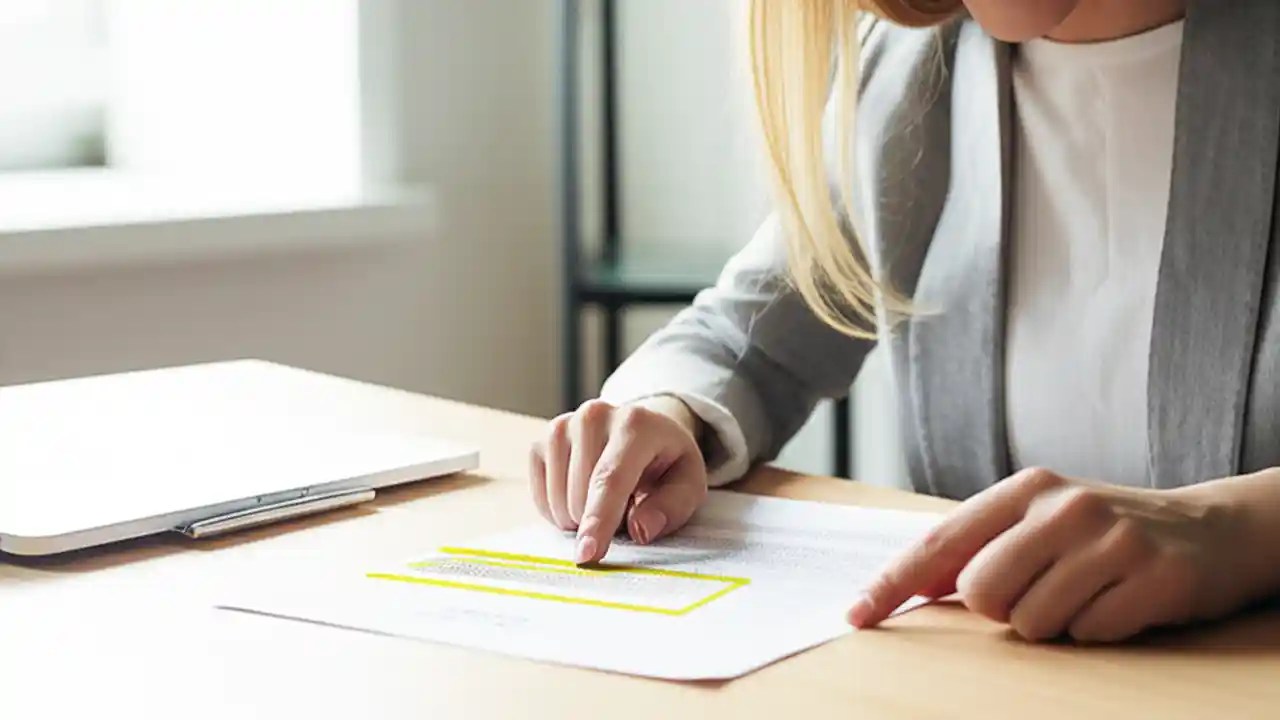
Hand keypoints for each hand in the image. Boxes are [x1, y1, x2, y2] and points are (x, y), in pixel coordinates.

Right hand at [529, 397, 707, 564]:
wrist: (640, 432)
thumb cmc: (665, 463)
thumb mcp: (688, 484)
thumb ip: (672, 508)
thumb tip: (640, 529)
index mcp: (635, 424)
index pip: (610, 479)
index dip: (599, 520)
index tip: (588, 554)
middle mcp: (593, 417)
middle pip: (579, 496)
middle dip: (600, 522)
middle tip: (626, 508)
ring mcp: (562, 427)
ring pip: (557, 500)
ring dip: (579, 519)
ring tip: (605, 501)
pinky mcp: (540, 442)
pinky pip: (540, 498)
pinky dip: (559, 512)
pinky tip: (580, 499)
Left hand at [848, 468, 1246, 641]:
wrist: (1210, 529)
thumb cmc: (1102, 531)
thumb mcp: (1040, 520)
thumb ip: (981, 545)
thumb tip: (914, 584)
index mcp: (1024, 489)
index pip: (941, 542)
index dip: (893, 582)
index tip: (857, 613)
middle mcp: (1062, 507)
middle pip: (981, 592)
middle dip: (1001, 608)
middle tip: (1042, 589)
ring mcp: (1110, 540)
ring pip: (1031, 622)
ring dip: (1052, 622)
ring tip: (1085, 591)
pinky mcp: (1151, 577)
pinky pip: (1087, 635)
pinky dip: (1096, 631)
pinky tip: (1119, 601)